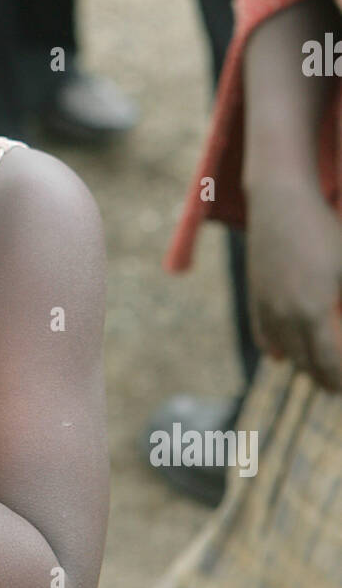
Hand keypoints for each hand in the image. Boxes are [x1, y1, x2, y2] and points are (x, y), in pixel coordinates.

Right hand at [247, 183, 341, 390]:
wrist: (281, 201)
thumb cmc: (325, 232)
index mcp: (313, 312)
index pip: (329, 363)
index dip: (339, 380)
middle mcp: (286, 315)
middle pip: (305, 362)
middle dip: (322, 378)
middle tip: (335, 386)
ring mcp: (266, 306)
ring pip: (283, 351)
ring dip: (300, 365)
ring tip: (315, 372)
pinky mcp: (254, 294)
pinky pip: (262, 333)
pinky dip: (274, 348)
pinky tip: (280, 356)